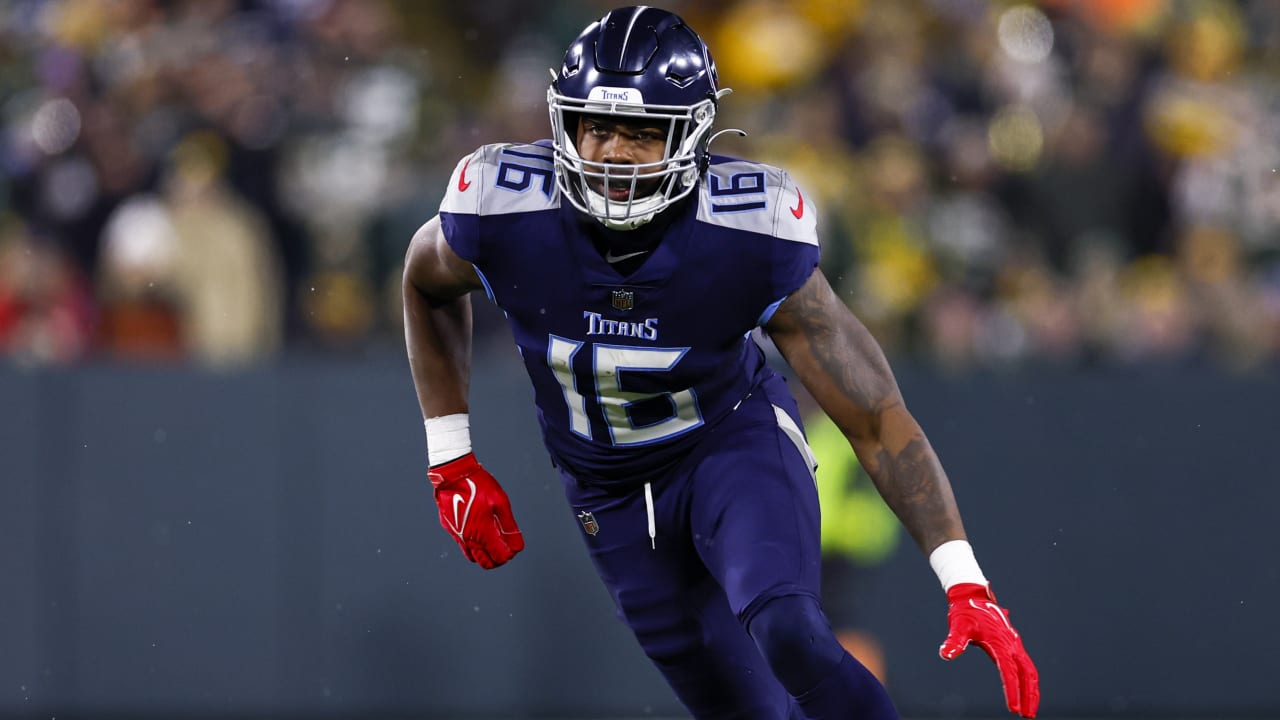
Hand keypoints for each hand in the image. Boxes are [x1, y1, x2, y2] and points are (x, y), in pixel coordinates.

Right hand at [428, 453, 524, 568]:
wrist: (453, 475)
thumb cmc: (478, 485)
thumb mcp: (500, 502)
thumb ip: (509, 526)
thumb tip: (516, 545)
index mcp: (483, 533)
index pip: (499, 557)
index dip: (509, 554)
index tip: (513, 547)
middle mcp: (470, 539)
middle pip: (486, 563)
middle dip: (497, 560)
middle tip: (504, 549)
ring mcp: (458, 535)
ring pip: (473, 557)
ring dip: (484, 555)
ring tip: (493, 543)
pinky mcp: (451, 529)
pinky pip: (463, 545)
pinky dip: (473, 545)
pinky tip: (478, 532)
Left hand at [939, 583, 1039, 717]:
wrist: (972, 596)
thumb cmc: (965, 612)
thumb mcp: (958, 626)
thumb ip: (953, 642)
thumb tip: (946, 655)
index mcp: (1000, 641)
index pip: (1009, 671)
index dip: (1012, 690)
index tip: (1013, 709)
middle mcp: (1012, 644)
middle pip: (1028, 674)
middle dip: (1029, 696)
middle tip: (1027, 716)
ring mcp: (1015, 644)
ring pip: (1030, 671)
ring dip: (1032, 691)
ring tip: (1029, 710)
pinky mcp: (1014, 645)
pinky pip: (1027, 666)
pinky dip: (1029, 681)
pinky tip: (1026, 692)